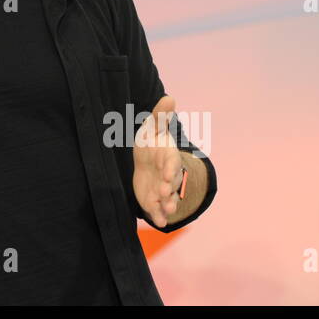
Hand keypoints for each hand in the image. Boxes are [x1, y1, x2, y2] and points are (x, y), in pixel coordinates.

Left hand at [132, 94, 183, 227]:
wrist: (146, 158)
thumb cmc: (152, 140)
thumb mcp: (153, 126)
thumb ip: (161, 115)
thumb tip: (169, 97)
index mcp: (168, 156)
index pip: (171, 163)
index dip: (169, 169)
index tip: (166, 174)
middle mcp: (168, 174)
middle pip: (172, 183)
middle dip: (169, 189)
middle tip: (164, 194)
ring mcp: (163, 188)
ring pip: (168, 198)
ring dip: (168, 205)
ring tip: (166, 211)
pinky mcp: (155, 198)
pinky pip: (158, 208)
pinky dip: (159, 215)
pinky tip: (158, 222)